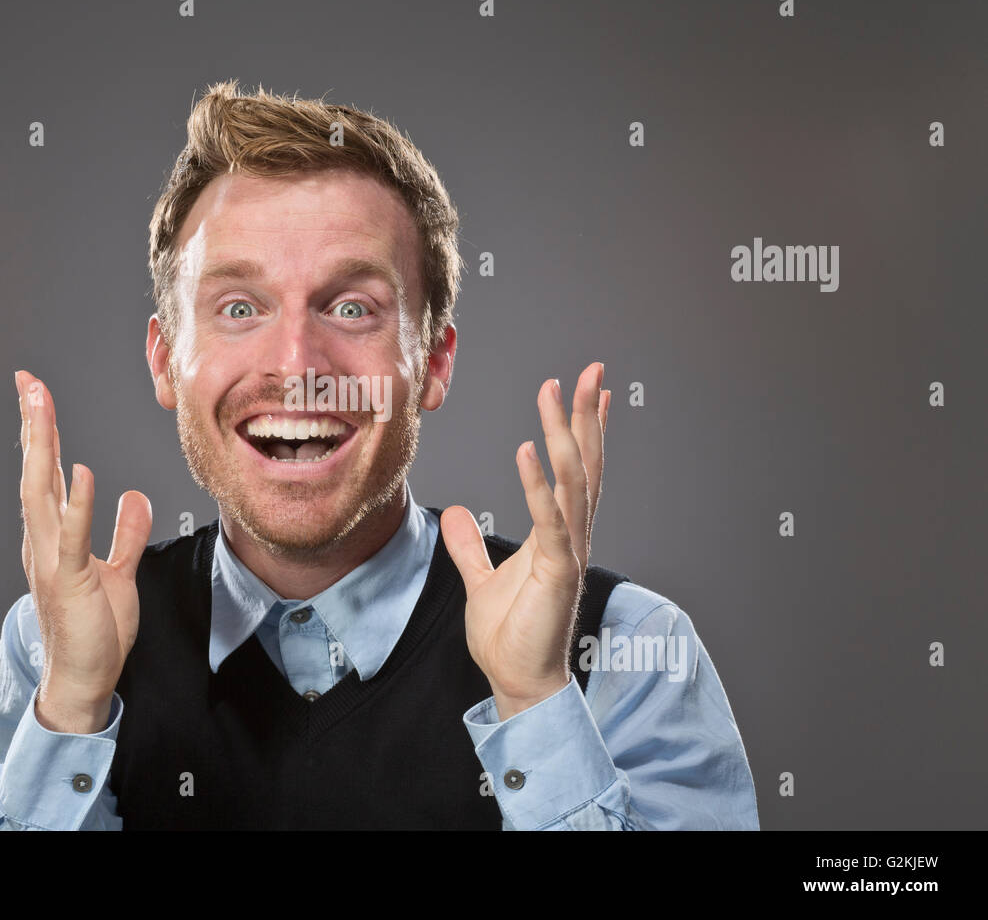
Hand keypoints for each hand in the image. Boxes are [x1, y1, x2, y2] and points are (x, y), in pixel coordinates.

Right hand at [15, 370, 151, 733]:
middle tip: (28, 382)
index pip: (46, 473)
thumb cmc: (96, 630)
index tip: (37, 393)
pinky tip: (83, 472)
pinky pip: (73, 537)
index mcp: (54, 537)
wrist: (84, 679)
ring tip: (40, 406)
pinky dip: (78, 504)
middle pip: (35, 472)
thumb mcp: (119, 572)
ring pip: (41, 493)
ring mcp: (51, 560)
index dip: (43, 433)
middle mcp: (44, 542)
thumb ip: (125, 534)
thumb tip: (133, 496)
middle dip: (33, 425)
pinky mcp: (69, 582)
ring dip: (42, 448)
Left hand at [442, 362, 608, 720]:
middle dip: (587, 415)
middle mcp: (571, 534)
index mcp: (557, 532)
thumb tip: (456, 514)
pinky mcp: (556, 571)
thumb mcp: (479, 577)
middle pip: (585, 463)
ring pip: (573, 481)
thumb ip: (469, 545)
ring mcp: (568, 550)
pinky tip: (528, 451)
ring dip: (566, 434)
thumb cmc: (509, 635)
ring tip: (558, 393)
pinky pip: (550, 520)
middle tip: (592, 369)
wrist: (516, 680)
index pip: (575, 469)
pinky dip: (539, 485)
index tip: (588, 389)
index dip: (582, 428)